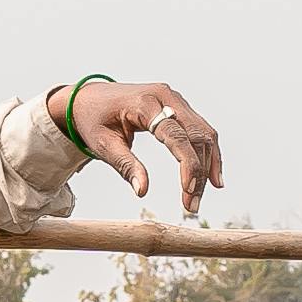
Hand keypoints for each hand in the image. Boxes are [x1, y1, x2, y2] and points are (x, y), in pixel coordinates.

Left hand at [63, 78, 221, 213]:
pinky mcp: (178, 106)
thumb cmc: (93, 120)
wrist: (88, 99)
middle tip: (191, 205)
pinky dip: (208, 154)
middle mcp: (165, 96)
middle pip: (196, 135)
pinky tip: (213, 178)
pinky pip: (200, 130)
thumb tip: (142, 191)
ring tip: (197, 198)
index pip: (176, 135)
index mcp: (145, 102)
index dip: (187, 164)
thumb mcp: (103, 145)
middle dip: (199, 172)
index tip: (189, 191)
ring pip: (203, 133)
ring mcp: (175, 99)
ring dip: (207, 166)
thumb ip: (125, 165)